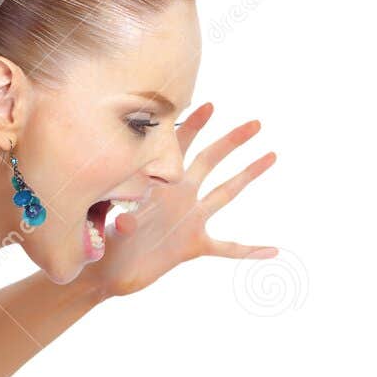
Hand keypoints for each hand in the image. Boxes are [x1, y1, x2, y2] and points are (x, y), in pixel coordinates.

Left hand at [78, 102, 278, 299]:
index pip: (178, 149)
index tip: (209, 105)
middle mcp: (180, 197)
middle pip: (211, 161)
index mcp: (159, 185)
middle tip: (256, 123)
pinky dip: (249, 251)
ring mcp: (190, 220)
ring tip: (272, 155)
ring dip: (249, 174)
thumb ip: (121, 222)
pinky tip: (273, 251)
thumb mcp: (110, 228)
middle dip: (232, 141)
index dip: (193, 126)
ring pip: (226, 192)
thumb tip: (124, 223)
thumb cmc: (103, 243)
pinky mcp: (194, 246)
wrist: (106, 271)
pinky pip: (228, 248)